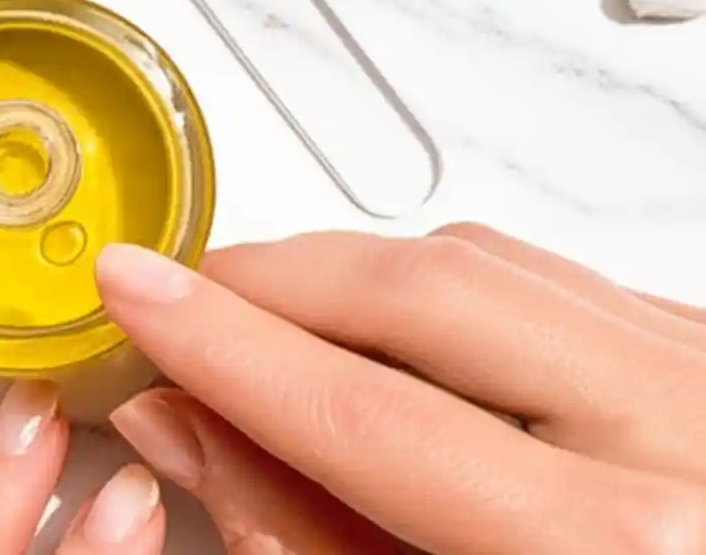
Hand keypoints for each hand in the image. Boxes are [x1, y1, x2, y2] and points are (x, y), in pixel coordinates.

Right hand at [98, 224, 705, 553]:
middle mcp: (686, 439)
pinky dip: (440, 288)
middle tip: (184, 297)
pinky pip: (545, 272)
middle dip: (271, 279)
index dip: (223, 342)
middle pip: (422, 297)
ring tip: (270, 322)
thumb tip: (187, 422)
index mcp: (612, 552)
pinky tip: (388, 336)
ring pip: (483, 263)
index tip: (139, 290)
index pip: (363, 410)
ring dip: (349, 277)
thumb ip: (296, 535)